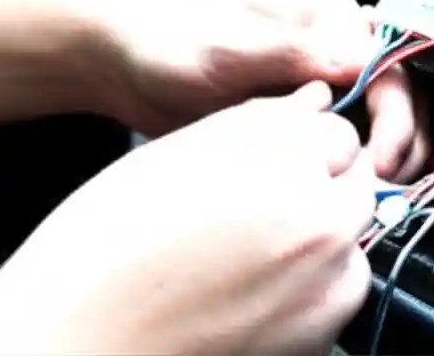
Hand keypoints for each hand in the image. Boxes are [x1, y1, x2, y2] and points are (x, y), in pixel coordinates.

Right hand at [0, 84, 375, 354]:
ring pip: (354, 237)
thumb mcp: (173, 157)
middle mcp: (313, 210)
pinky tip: (253, 291)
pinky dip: (316, 288)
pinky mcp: (322, 331)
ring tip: (247, 255)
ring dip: (322, 238)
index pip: (338, 131)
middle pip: (356, 183)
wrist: (77, 343)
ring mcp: (325, 276)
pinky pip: (343, 290)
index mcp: (278, 155)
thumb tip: (311, 102)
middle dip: (321, 189)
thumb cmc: (103, 251)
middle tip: (258, 212)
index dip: (305, 146)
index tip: (278, 164)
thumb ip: (257, 125)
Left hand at [99, 0, 429, 180]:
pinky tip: (337, 191)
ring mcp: (316, 78)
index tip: (381, 159)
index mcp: (328, 14)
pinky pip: (339, 139)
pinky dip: (346, 166)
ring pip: (373, 121)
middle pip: (395, 95)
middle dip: (399, 142)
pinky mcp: (296, 111)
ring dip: (378, 158)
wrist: (119, 58)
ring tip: (367, 196)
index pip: (392, 65)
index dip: (396, 116)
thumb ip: (294, 52)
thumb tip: (360, 58)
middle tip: (382, 186)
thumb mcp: (230, 45)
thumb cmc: (166, 36)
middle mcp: (332, 43)